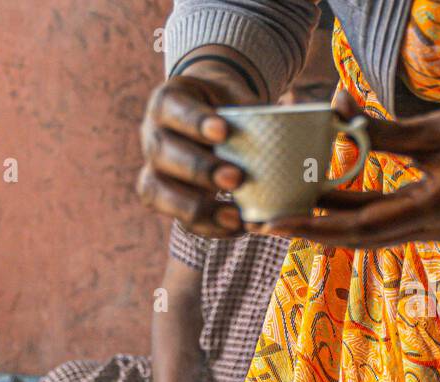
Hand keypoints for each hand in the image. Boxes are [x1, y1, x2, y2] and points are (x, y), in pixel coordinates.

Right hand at [137, 66, 251, 237]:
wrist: (209, 123)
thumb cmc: (225, 106)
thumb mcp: (236, 96)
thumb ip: (251, 110)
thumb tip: (288, 125)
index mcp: (167, 102)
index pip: (172, 108)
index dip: (194, 122)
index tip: (224, 131)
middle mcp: (152, 136)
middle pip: (162, 153)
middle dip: (198, 169)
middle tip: (235, 178)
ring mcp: (152, 170)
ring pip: (157, 192)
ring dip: (196, 206)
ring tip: (234, 216)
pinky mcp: (164, 200)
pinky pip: (177, 219)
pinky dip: (208, 227)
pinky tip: (235, 227)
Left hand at [254, 91, 439, 248]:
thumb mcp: (437, 127)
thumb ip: (386, 134)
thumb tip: (340, 123)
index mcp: (436, 206)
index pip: (360, 224)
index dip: (314, 225)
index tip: (277, 223)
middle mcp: (436, 227)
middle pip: (359, 238)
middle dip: (310, 232)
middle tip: (266, 225)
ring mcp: (438, 229)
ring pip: (371, 235)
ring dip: (330, 225)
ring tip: (287, 215)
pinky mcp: (438, 221)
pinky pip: (386, 224)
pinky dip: (355, 216)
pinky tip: (326, 203)